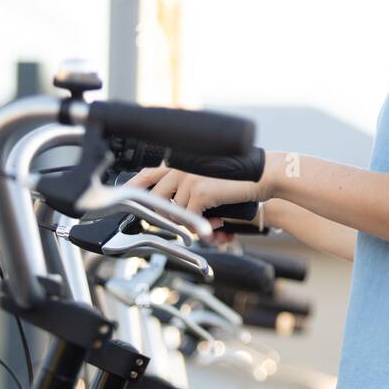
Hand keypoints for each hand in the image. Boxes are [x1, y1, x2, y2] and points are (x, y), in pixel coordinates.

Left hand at [126, 165, 266, 219]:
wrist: (264, 175)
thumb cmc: (241, 178)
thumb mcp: (210, 176)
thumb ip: (189, 185)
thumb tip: (173, 208)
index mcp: (181, 160)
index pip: (148, 172)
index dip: (134, 186)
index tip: (124, 196)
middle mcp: (181, 166)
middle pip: (158, 198)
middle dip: (167, 217)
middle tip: (185, 224)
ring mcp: (188, 178)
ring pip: (175, 213)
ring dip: (192, 224)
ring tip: (212, 224)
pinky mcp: (198, 192)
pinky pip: (190, 219)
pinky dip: (204, 228)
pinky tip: (218, 226)